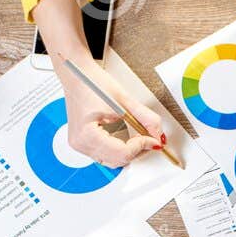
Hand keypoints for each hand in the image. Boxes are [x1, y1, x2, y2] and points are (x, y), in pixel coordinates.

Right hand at [55, 52, 167, 167]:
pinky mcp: (82, 144)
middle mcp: (81, 143)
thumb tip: (158, 135)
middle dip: (137, 151)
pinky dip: (119, 150)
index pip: (123, 152)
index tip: (153, 139)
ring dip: (129, 152)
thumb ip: (146, 119)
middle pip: (118, 160)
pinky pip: (105, 156)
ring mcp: (79, 145)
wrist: (77, 74)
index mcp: (88, 134)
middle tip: (148, 138)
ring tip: (137, 137)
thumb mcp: (124, 100)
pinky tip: (125, 138)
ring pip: (113, 162)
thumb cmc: (92, 82)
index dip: (142, 146)